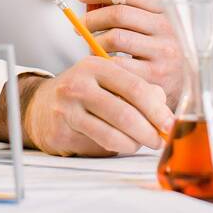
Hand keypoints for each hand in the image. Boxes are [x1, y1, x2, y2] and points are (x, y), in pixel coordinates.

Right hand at [23, 55, 172, 156]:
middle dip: (148, 131)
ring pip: (112, 131)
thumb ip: (138, 91)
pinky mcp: (61, 128)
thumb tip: (163, 111)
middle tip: (158, 140)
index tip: (170, 124)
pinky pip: (98, 143)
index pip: (135, 87)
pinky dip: (117, 147)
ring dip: (134, 143)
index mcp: (96, 65)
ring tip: (141, 143)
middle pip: (124, 111)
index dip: (157, 109)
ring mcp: (67, 107)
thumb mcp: (109, 82)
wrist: (42, 106)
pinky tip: (122, 144)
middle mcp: (79, 83)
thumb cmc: (85, 95)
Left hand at [75, 0, 183, 109]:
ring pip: (115, 38)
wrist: (190, 82)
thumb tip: (92, 1)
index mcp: (165, 9)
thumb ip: (131, 10)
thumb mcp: (157, 23)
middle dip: (92, 18)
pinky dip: (103, 62)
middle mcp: (166, 28)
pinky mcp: (155, 76)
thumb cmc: (167, 50)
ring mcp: (162, 52)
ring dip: (94, 41)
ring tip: (92, 45)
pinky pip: (117, 65)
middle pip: (118, 14)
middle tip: (82, 24)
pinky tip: (102, 63)